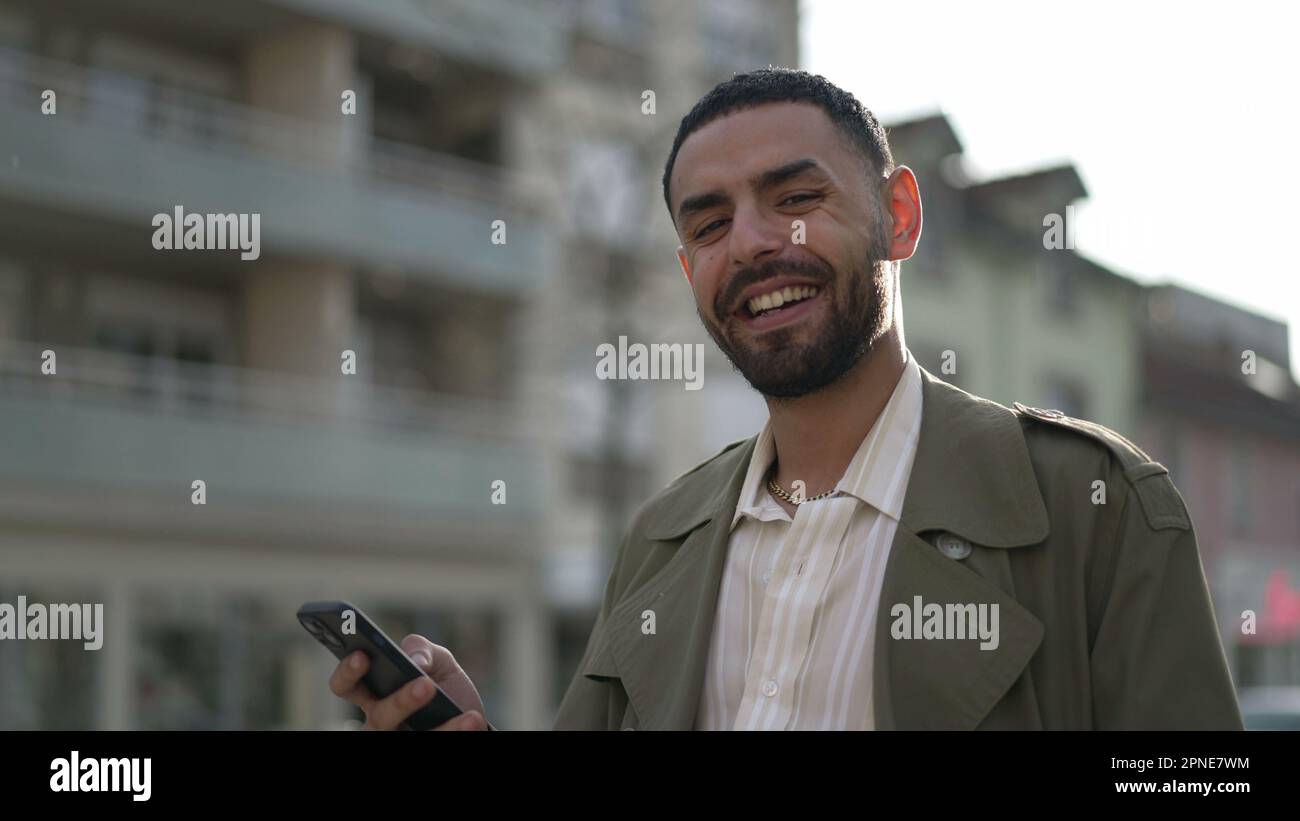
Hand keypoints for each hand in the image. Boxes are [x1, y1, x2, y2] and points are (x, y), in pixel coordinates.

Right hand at [329, 634, 487, 730]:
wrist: (472, 718)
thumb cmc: (446, 687)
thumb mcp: (439, 660)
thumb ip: (423, 649)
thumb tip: (416, 662)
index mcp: (375, 694)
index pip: (347, 687)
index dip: (348, 673)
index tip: (362, 656)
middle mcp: (382, 721)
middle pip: (378, 718)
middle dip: (399, 701)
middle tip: (425, 684)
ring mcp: (400, 736)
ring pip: (398, 735)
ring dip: (421, 716)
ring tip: (442, 696)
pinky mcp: (424, 746)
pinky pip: (434, 739)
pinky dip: (453, 730)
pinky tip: (471, 718)